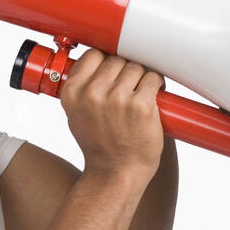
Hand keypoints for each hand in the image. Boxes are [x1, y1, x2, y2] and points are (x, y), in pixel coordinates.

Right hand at [60, 50, 163, 179]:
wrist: (116, 174)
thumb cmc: (99, 146)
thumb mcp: (76, 115)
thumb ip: (81, 89)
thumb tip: (95, 62)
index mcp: (73, 92)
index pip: (93, 54)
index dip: (106, 60)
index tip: (114, 71)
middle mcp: (93, 94)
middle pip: (117, 59)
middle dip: (126, 71)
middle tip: (131, 87)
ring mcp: (118, 99)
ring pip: (136, 67)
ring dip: (143, 77)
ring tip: (141, 94)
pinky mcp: (142, 106)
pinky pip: (153, 79)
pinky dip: (157, 85)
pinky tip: (155, 96)